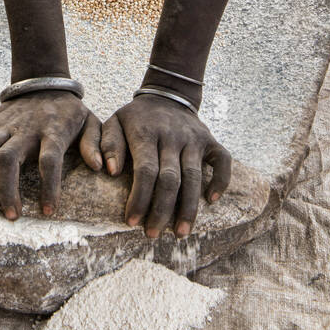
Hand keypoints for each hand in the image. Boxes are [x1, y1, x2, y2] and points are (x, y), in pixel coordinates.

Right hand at [0, 91, 101, 219]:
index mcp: (53, 130)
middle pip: (8, 158)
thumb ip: (97, 144)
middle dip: (6, 189)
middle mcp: (26, 127)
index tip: (48, 212)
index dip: (49, 187)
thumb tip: (101, 168)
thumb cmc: (69, 112)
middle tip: (11, 216)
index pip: (49, 160)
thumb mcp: (90, 122)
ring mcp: (5, 124)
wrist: (43, 82)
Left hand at [101, 95, 231, 238]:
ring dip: (188, 208)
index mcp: (146, 132)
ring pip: (194, 177)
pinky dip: (221, 181)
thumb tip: (108, 171)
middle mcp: (172, 136)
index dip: (139, 198)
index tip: (130, 222)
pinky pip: (222, 161)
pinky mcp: (210, 140)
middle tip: (152, 234)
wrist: (167, 95)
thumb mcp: (114, 123)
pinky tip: (212, 201)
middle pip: (170, 179)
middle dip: (161, 210)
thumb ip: (107, 145)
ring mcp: (194, 138)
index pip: (145, 171)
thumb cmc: (136, 118)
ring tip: (181, 233)